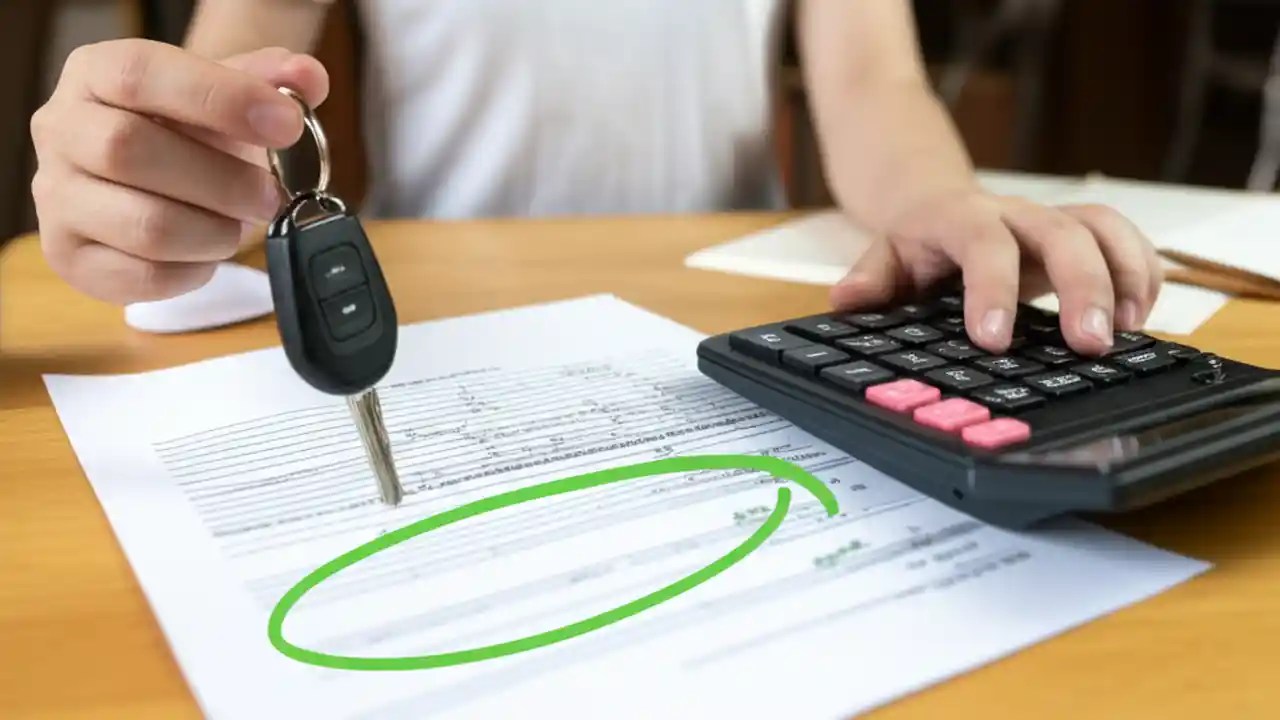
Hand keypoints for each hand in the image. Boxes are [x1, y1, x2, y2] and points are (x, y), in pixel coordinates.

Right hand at [31, 40, 329, 303]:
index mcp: (95, 74)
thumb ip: (270, 78)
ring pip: (144, 226)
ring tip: (238, 224)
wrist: (150, 172)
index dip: (221, 99)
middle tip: (272, 196)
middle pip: (128, 151)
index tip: (286, 125)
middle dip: (224, 181)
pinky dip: (195, 270)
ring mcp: (57, 198)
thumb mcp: (227, 92)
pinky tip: (208, 250)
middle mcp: (60, 131)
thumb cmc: (188, 128)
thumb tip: (308, 77)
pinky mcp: (70, 258)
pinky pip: (143, 278)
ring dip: (215, 232)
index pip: (141, 74)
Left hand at [829, 190, 1162, 355]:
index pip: (983, 244)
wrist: (936, 202)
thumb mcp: (885, 257)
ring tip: (1125, 332)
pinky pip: (1124, 239)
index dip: (992, 288)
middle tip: (1090, 345)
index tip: (994, 340)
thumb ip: (871, 279)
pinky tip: (1138, 319)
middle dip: (1082, 287)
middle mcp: (1015, 214)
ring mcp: (1051, 220)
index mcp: (961, 219)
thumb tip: (846, 300)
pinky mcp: (1082, 233)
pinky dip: (1141, 274)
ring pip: (1103, 227)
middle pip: (1062, 233)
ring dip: (1123, 276)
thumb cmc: (915, 243)